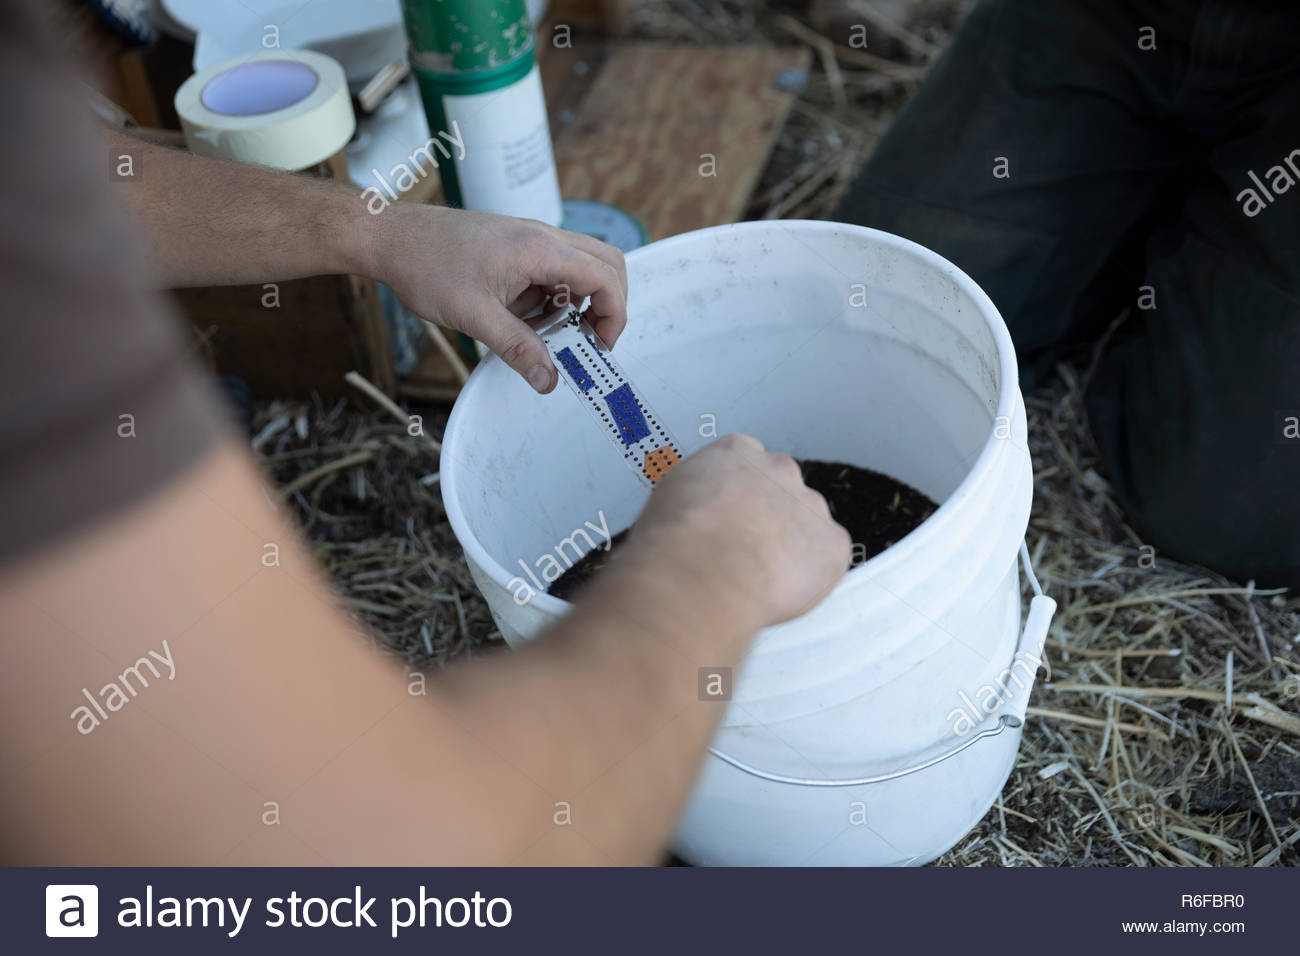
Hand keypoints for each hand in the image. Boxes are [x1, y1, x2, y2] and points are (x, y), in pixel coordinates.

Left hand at [368, 203, 627, 392]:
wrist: (392, 237)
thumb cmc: (427, 267)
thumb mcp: (474, 317)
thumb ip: (517, 349)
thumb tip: (549, 381)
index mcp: (539, 249)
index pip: (604, 276)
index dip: (613, 315)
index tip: (599, 346)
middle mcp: (542, 236)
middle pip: (605, 264)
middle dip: (605, 305)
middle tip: (586, 339)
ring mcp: (530, 237)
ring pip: (580, 266)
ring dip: (572, 303)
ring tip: (535, 329)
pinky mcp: (517, 243)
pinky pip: (553, 268)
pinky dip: (549, 295)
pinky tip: (517, 314)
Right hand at [623, 435, 851, 629]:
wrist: (700, 574)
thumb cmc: (674, 544)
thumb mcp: (667, 500)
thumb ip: (694, 497)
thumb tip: (691, 515)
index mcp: (736, 453)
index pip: (749, 462)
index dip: (740, 496)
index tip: (731, 517)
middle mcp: (779, 470)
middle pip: (784, 491)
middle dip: (770, 519)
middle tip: (745, 552)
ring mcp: (810, 505)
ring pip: (809, 527)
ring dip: (792, 549)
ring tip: (756, 578)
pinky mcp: (832, 544)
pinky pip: (828, 561)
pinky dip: (811, 579)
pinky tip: (777, 590)